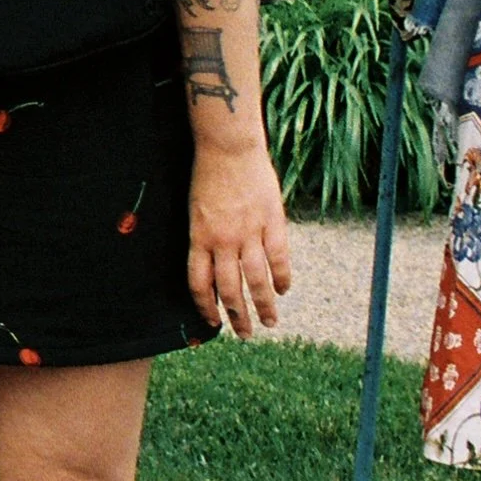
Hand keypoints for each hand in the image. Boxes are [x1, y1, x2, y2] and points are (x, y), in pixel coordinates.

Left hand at [187, 144, 292, 335]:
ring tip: (269, 322)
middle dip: (237, 316)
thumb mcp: (196, 209)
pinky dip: (282, 278)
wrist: (228, 146)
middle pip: (229, 289)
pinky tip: (284, 290)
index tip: (212, 321)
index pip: (199, 283)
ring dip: (263, 306)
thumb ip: (205, 237)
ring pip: (256, 280)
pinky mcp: (272, 222)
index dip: (205, 306)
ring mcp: (249, 232)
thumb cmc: (208, 174)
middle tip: (245, 334)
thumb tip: (214, 263)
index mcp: (199, 237)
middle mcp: (223, 240)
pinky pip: (279, 258)